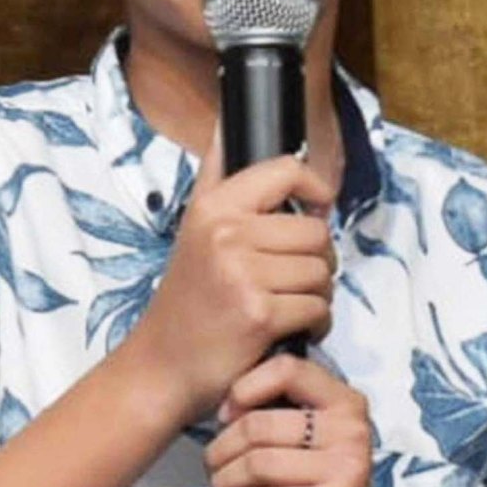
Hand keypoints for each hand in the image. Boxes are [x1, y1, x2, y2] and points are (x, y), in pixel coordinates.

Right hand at [124, 131, 337, 422]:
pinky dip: (315, 323)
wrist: (164, 364)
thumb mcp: (194, 229)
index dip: (316, 190)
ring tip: (288, 304)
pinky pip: (318, 307)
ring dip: (318, 294)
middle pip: (317, 231)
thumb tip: (225, 122)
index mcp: (215, 207)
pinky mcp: (259, 313)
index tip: (316, 211)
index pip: (287, 170)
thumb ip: (215, 176)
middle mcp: (226, 233)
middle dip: (317, 260)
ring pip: (323, 271)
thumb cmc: (188, 299)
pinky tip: (289, 328)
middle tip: (293, 279)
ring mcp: (242, 274)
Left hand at [207, 354, 383, 486]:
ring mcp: (347, 473)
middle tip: (215, 474)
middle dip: (220, 453)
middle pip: (258, 425)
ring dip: (223, 485)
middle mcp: (354, 433)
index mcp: (348, 405)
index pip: (287, 369)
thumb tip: (224, 403)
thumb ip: (277, 414)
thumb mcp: (301, 448)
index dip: (243, 390)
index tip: (226, 419)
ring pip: (254, 464)